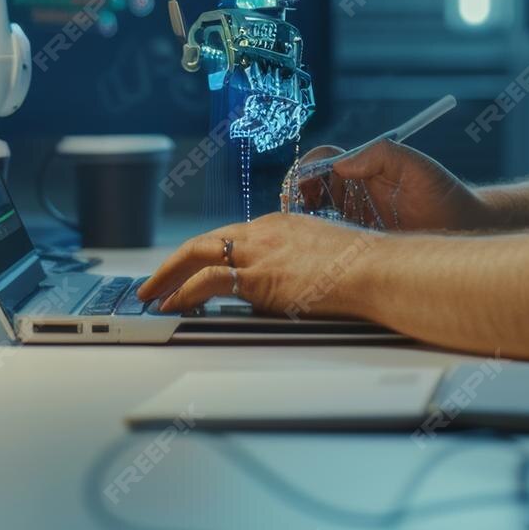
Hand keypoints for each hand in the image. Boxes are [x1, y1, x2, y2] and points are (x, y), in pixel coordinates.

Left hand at [135, 213, 381, 318]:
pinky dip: (184, 292)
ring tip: (152, 295)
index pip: (231, 236)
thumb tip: (292, 289)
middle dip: (174, 261)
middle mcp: (264, 232)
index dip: (206, 255)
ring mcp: (259, 252)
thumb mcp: (326, 256)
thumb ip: (301, 267)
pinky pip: (208, 281)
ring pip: (198, 255)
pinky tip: (174, 305)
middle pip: (206, 240)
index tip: (191, 269)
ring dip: (168, 277)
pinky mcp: (258, 276)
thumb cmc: (364, 268)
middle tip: (154, 279)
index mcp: (280, 224)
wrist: (375, 269)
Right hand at [282, 140, 491, 231]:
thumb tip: (341, 165)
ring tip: (301, 231)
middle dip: (296, 195)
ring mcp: (353, 219)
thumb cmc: (443, 195)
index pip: (323, 160)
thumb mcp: (416, 167)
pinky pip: (327, 241)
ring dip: (301, 220)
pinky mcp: (356, 245)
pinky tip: (315, 249)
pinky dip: (314, 242)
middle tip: (295, 210)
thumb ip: (381, 154)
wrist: (463, 232)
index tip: (301, 186)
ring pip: (313, 215)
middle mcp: (354, 191)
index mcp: (363, 168)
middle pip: (309, 187)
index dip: (307, 170)